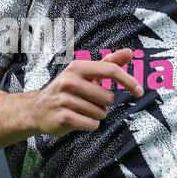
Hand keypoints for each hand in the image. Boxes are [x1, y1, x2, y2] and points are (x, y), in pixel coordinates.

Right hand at [24, 48, 142, 137]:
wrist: (37, 109)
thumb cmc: (66, 91)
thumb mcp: (85, 74)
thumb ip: (108, 63)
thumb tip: (130, 52)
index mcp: (77, 67)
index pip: (111, 70)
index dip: (129, 81)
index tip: (140, 91)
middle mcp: (69, 80)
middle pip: (108, 97)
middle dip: (104, 104)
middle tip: (88, 102)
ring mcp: (64, 99)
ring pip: (101, 113)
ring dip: (96, 115)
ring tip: (81, 111)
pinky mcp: (63, 117)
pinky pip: (92, 124)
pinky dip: (90, 125)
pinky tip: (79, 120)